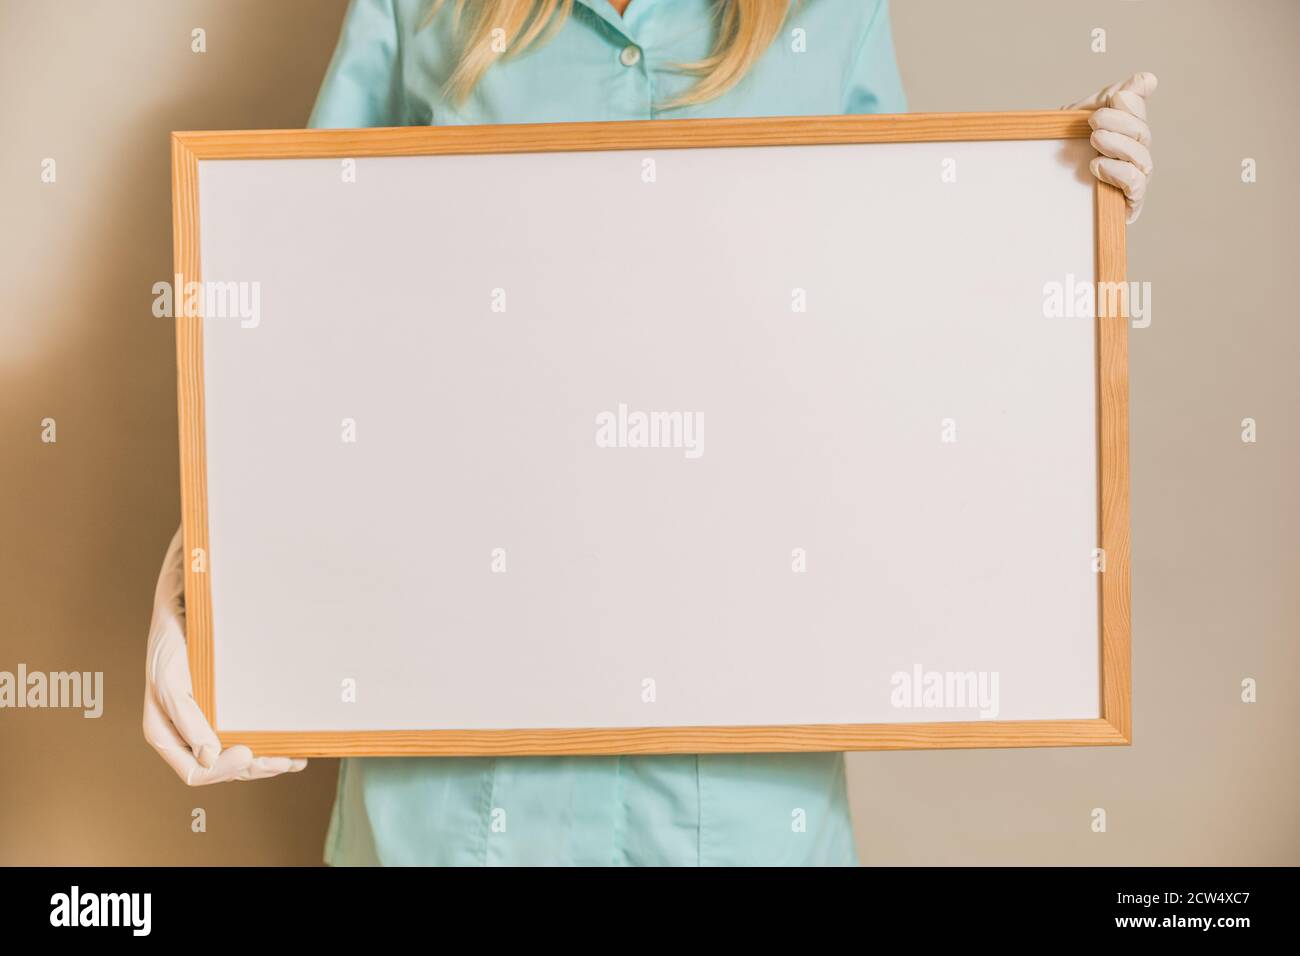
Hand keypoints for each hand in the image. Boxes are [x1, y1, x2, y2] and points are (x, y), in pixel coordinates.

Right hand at [143, 526, 306, 783]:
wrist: (184, 608)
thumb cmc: (171, 642)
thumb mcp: (171, 680)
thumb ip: (187, 720)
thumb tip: (208, 758)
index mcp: (166, 735)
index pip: (193, 772)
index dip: (222, 771)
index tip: (248, 754)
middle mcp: (187, 736)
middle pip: (222, 768)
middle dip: (253, 769)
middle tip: (284, 760)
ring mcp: (208, 725)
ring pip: (238, 758)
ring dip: (266, 762)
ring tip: (294, 759)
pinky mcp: (225, 711)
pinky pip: (246, 736)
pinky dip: (268, 745)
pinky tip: (291, 746)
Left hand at [1066, 72, 1157, 223]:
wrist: (1048, 199)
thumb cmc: (1068, 160)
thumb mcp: (1077, 125)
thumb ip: (1103, 101)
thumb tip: (1148, 78)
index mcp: (1125, 132)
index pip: (1139, 111)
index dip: (1133, 100)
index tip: (1117, 96)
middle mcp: (1135, 154)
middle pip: (1142, 132)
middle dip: (1120, 121)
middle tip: (1094, 121)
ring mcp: (1136, 178)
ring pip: (1141, 156)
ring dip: (1119, 144)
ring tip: (1095, 139)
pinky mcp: (1130, 202)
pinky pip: (1135, 183)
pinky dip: (1118, 171)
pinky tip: (1096, 165)